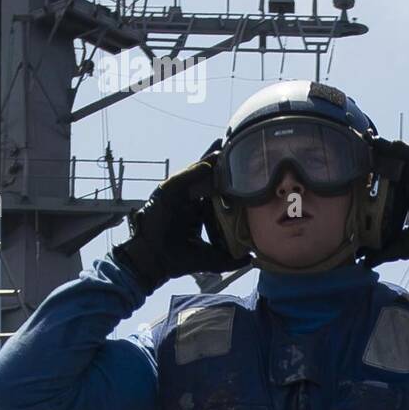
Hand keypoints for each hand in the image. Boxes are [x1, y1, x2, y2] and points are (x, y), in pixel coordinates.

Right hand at [112, 155, 249, 292]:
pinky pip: (180, 180)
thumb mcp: (212, 257)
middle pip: (205, 177)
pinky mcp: (164, 194)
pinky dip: (192, 172)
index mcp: (198, 211)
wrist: (156, 263)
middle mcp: (187, 200)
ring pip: (194, 174)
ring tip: (223, 149)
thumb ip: (232, 259)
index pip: (216, 190)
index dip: (229, 180)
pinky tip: (206, 165)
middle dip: (219, 162)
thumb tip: (252, 259)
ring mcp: (175, 196)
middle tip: (235, 146)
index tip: (246, 169)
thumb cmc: (180, 260)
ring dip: (207, 161)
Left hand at [368, 141, 408, 272]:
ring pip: (408, 160)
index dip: (375, 172)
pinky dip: (408, 152)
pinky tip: (392, 145)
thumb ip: (383, 252)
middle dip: (380, 155)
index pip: (390, 181)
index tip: (357, 165)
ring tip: (371, 140)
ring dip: (390, 149)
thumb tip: (363, 261)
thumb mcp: (402, 246)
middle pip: (397, 166)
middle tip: (361, 143)